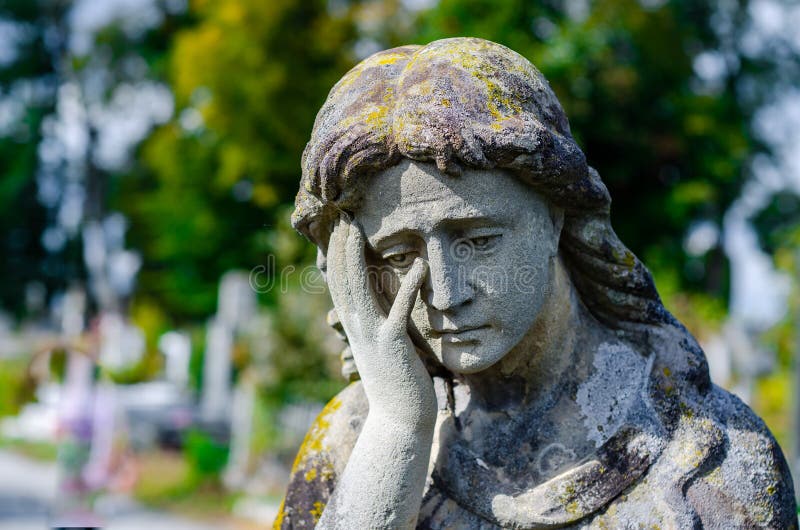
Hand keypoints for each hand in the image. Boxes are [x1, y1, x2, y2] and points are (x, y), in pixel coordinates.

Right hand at [326, 215, 435, 426]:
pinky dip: (408, 286)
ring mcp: (373, 335)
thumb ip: (380, 316)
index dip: (337, 254)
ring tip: (357, 229)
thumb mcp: (383, 342)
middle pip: (343, 279)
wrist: (401, 419)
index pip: (340, 282)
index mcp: (355, 326)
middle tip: (341, 216)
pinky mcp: (393, 345)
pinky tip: (419, 264)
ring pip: (359, 289)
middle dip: (340, 247)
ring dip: (357, 257)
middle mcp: (357, 327)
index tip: (339, 227)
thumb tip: (379, 291)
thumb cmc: (398, 380)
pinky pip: (399, 310)